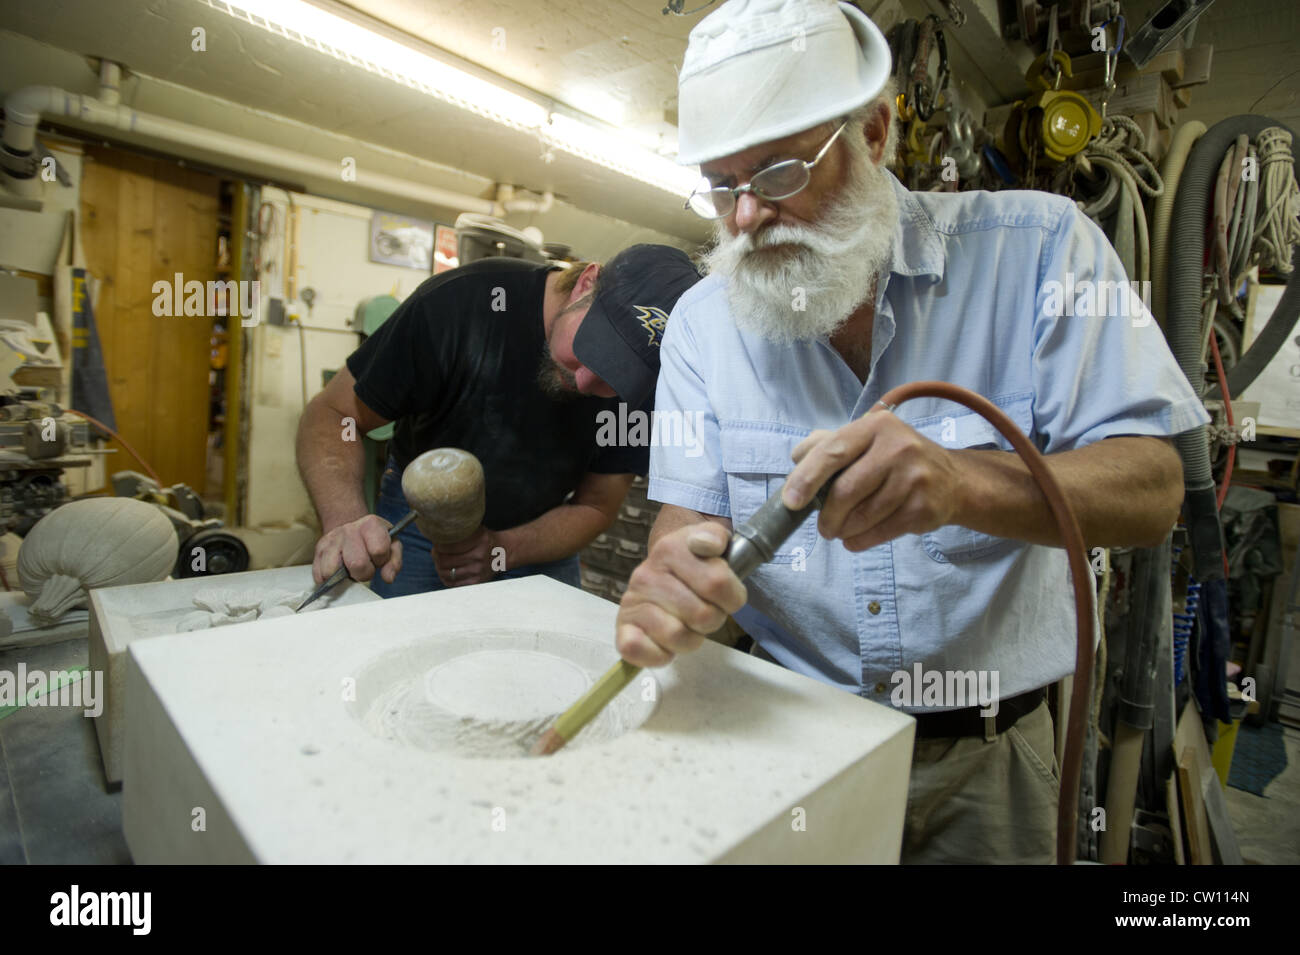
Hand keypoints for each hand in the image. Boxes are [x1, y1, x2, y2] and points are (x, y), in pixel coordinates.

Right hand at [313, 515, 402, 584]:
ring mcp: (331, 539)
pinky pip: (319, 574)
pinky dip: (329, 579)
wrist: (351, 528)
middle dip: (363, 573)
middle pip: (357, 564)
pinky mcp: (318, 550)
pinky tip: (338, 571)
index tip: (378, 558)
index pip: (378, 550)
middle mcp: (348, 529)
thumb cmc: (374, 540)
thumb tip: (388, 577)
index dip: (380, 560)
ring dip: (343, 576)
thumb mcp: (391, 546)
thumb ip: (394, 562)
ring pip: (332, 570)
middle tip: (364, 567)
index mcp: (370, 524)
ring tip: (350, 568)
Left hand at [431, 526, 498, 586]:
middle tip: (435, 551)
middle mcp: (479, 556)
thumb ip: (460, 531)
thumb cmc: (484, 539)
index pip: (448, 546)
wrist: (503, 553)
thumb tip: (436, 534)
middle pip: (444, 560)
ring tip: (439, 560)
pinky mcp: (476, 582)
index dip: (438, 544)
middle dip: (436, 555)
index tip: (436, 541)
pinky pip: (452, 583)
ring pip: (446, 573)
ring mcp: (478, 571)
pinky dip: (445, 577)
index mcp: (479, 540)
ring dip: (438, 566)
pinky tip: (446, 570)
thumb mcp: (477, 530)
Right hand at [615, 522, 747, 666]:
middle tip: (706, 610)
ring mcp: (632, 601)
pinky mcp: (622, 628)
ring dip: (691, 638)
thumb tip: (706, 545)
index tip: (726, 593)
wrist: (666, 573)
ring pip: (677, 635)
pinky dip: (659, 654)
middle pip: (702, 615)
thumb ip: (715, 536)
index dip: (732, 596)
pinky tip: (666, 643)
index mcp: (670, 549)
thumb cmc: (696, 564)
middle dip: (713, 619)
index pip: (717, 583)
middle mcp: (646, 574)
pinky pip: (636, 649)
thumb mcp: (714, 541)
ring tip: (688, 625)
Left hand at [782, 410, 962, 551]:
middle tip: (823, 526)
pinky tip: (855, 538)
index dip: (806, 478)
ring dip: (843, 530)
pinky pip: (879, 532)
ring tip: (840, 530)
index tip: (791, 502)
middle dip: (826, 515)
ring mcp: (914, 478)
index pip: (832, 451)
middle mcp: (898, 447)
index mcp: (876, 426)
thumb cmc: (896, 459)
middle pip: (845, 491)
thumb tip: (796, 458)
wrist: (953, 480)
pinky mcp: (923, 508)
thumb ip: (828, 444)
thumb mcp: (867, 439)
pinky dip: (860, 541)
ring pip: (861, 516)